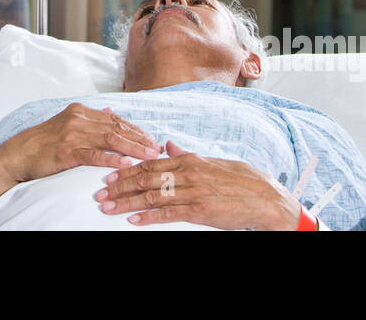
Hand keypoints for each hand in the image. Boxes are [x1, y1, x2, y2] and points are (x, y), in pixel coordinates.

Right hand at [0, 105, 163, 186]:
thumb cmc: (43, 142)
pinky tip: (125, 163)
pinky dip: (111, 158)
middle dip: (140, 139)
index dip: (136, 130)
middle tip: (158, 149)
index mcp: (81, 111)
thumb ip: (91, 120)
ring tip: (150, 156)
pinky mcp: (66, 150)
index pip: (116, 120)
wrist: (18, 154)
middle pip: (117, 128)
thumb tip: (112, 113)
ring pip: (110, 139)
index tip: (152, 140)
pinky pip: (93, 154)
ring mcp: (72, 133)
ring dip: (133, 148)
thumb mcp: (67, 124)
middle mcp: (78, 118)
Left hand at [93, 140, 301, 229]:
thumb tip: (169, 144)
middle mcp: (188, 173)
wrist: (266, 198)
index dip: (126, 169)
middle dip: (119, 186)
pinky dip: (149, 217)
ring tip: (108, 207)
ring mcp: (193, 191)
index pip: (150, 163)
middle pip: (145, 178)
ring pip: (152, 195)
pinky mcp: (200, 210)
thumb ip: (186, 154)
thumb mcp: (212, 161)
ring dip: (127, 202)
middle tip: (99, 193)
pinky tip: (134, 221)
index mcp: (189, 159)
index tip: (108, 175)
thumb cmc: (241, 181)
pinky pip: (169, 214)